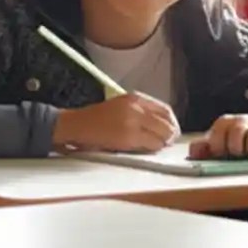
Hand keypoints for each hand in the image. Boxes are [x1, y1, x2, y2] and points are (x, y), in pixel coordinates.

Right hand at [52, 93, 180, 152]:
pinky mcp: (129, 137)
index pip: (164, 109)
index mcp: (135, 98)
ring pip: (162, 133)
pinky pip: (151, 144)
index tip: (172, 129)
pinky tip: (149, 149)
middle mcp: (136, 107)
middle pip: (166, 121)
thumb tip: (159, 125)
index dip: (171, 122)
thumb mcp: (120, 106)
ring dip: (163, 142)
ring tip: (158, 146)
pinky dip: (154, 148)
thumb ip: (139, 111)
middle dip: (171, 133)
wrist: (76, 125)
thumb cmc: (95, 119)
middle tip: (169, 141)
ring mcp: (133, 121)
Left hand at [188, 111, 247, 159]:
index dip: (218, 146)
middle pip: (237, 132)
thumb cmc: (245, 138)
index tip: (221, 154)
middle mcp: (245, 122)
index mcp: (228, 123)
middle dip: (236, 148)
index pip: (218, 131)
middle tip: (239, 155)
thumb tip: (193, 153)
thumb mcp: (224, 140)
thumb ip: (206, 147)